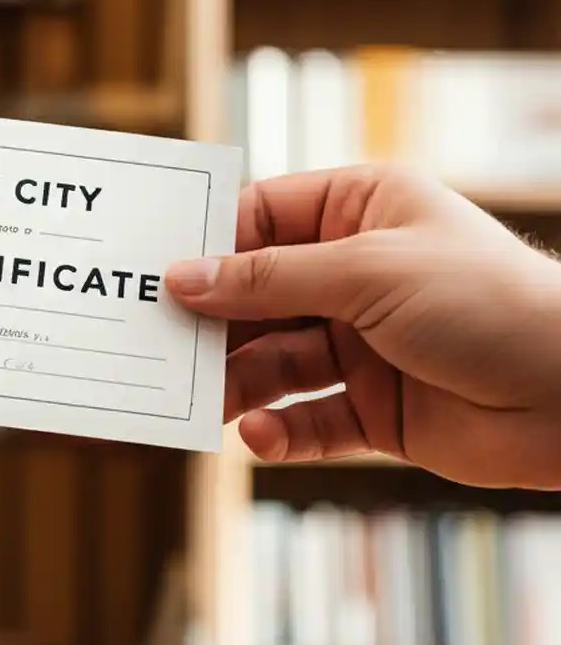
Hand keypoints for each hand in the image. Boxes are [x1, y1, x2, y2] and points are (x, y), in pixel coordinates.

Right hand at [165, 166, 560, 489]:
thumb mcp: (367, 271)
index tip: (158, 273)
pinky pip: (307, 418)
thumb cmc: (486, 302)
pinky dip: (279, 429)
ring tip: (205, 400)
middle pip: (257, 295)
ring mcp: (362, 343)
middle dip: (214, 323)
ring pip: (273, 361)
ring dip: (237, 381)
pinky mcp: (373, 407)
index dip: (210, 244)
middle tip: (162, 346)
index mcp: (362, 212)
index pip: (262, 217)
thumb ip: (267, 278)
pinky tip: (260, 433)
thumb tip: (182, 278)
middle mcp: (355, 274)